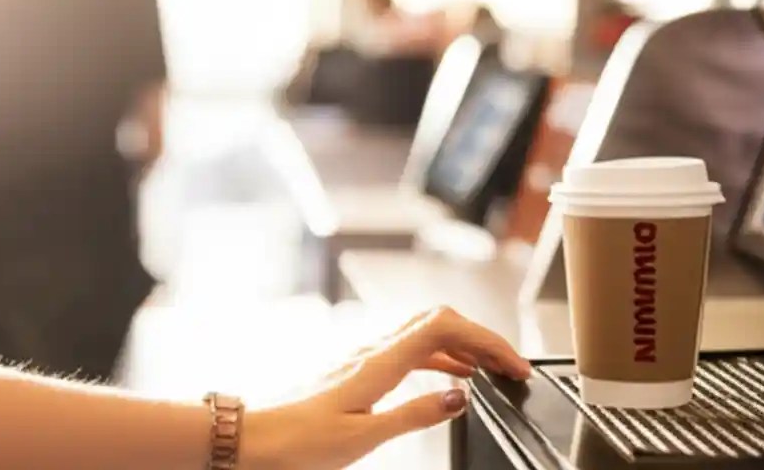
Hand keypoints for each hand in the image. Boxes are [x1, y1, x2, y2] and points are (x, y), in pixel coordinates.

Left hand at [240, 307, 531, 469]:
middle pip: (439, 320)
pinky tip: (449, 376)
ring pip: (424, 332)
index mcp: (379, 363)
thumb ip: (415, 414)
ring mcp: (363, 356)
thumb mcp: (364, 437)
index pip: (445, 327)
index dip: (486, 338)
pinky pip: (407, 349)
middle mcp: (372, 351)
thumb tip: (458, 396)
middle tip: (510, 365)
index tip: (513, 364)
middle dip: (480, 335)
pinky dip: (438, 356)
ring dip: (461, 344)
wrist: (250, 438)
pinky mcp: (356, 369)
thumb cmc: (297, 442)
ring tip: (490, 369)